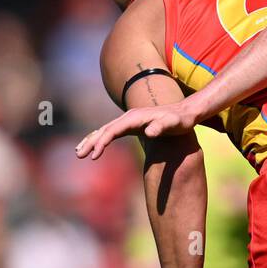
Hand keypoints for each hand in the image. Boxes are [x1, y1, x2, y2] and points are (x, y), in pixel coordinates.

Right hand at [76, 99, 197, 160]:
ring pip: (106, 130)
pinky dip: (102, 138)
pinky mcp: (133, 125)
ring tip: (79, 152)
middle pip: (105, 129)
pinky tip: (95, 146)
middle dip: (91, 142)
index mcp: (136, 117)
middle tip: (78, 155)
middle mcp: (130, 116)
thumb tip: (149, 132)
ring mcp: (131, 120)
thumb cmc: (181, 120)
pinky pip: (113, 132)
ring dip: (92, 140)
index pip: (113, 130)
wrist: (187, 112)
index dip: (103, 142)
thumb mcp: (174, 124)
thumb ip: (162, 127)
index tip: (94, 155)